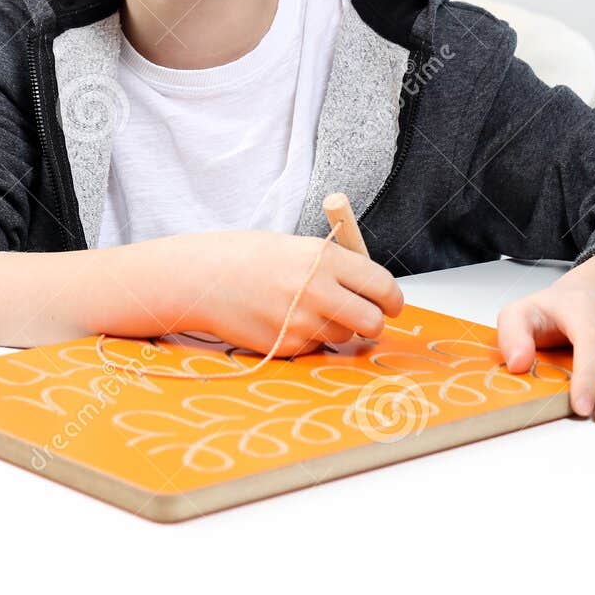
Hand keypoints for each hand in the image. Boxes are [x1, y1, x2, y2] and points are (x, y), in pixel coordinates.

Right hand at [174, 228, 404, 357]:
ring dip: (336, 328)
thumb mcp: (297, 247)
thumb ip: (336, 266)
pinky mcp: (286, 346)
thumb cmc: (248, 257)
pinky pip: (315, 348)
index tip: (392, 304)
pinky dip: (308, 338)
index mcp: (324, 259)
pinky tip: (283, 319)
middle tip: (367, 317)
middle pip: (373, 321)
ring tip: (305, 308)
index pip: (381, 285)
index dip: (393, 299)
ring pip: (344, 337)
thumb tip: (371, 289)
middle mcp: (317, 291)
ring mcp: (301, 323)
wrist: (202, 278)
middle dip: (375, 322)